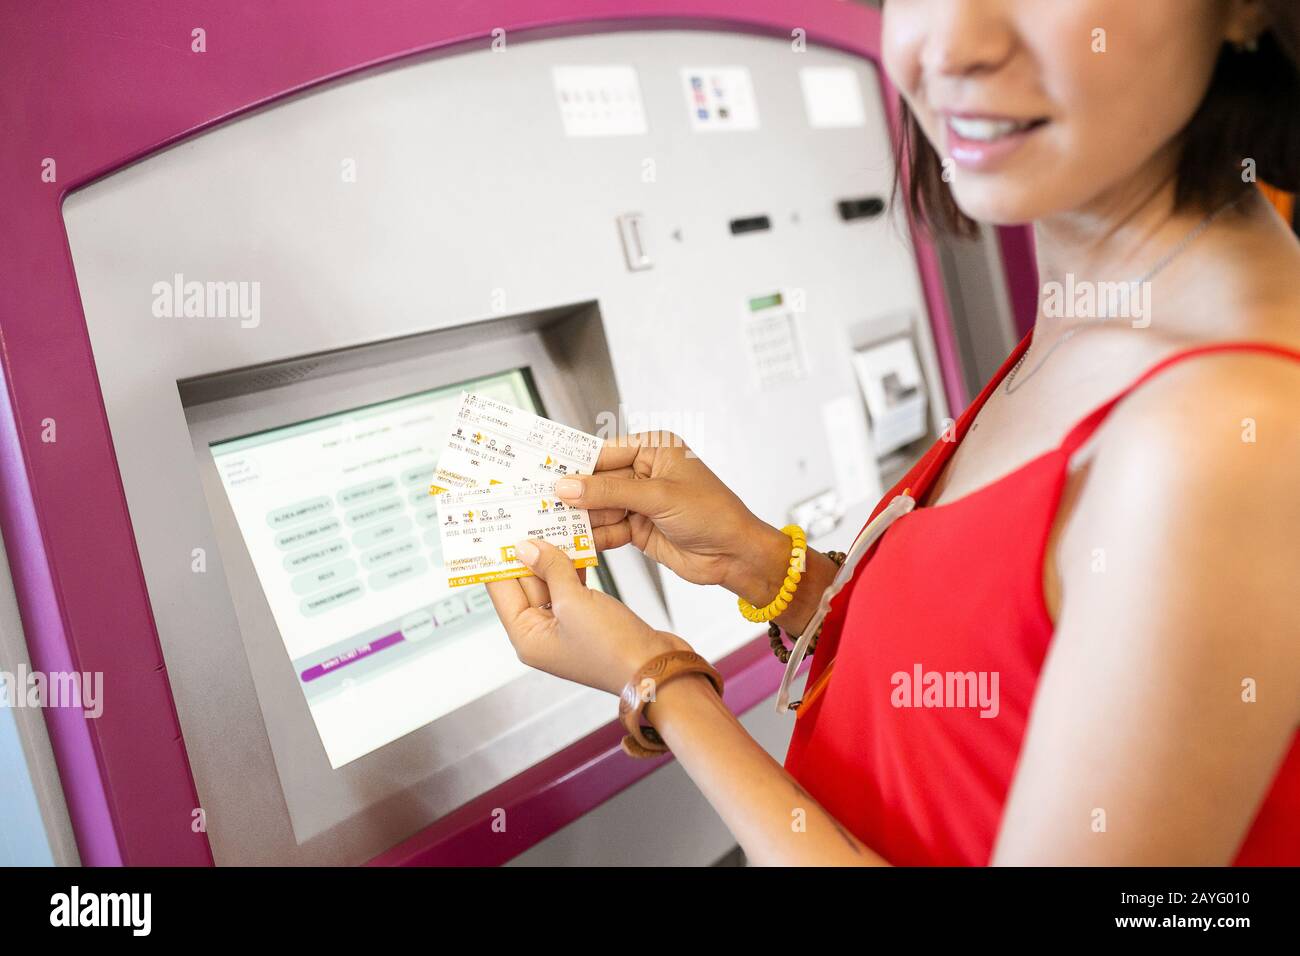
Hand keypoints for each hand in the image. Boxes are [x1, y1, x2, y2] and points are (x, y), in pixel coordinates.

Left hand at [485, 537, 690, 695]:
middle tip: (525, 520)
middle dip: (526, 552)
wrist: (656, 666)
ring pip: (550, 583)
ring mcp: (565, 627)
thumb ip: (550, 570)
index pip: (502, 590)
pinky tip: (574, 544)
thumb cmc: (614, 650)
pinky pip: (571, 588)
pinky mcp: (585, 620)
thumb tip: (527, 548)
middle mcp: (542, 634)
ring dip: (552, 557)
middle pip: (525, 584)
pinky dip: (572, 568)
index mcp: (527, 638)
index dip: (498, 559)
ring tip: (549, 524)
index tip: (496, 531)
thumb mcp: (574, 602)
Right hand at [553, 431, 791, 602]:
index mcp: (654, 449)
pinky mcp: (637, 529)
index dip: (574, 464)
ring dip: (577, 518)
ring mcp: (640, 502)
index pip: (604, 452)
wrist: (736, 555)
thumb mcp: (658, 497)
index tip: (543, 471)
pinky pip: (606, 529)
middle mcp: (644, 473)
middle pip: (597, 482)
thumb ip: (611, 492)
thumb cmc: (713, 514)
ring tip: (546, 523)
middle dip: (572, 494)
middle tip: (537, 501)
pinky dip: (591, 537)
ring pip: (598, 508)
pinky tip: (570, 541)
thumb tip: (568, 486)